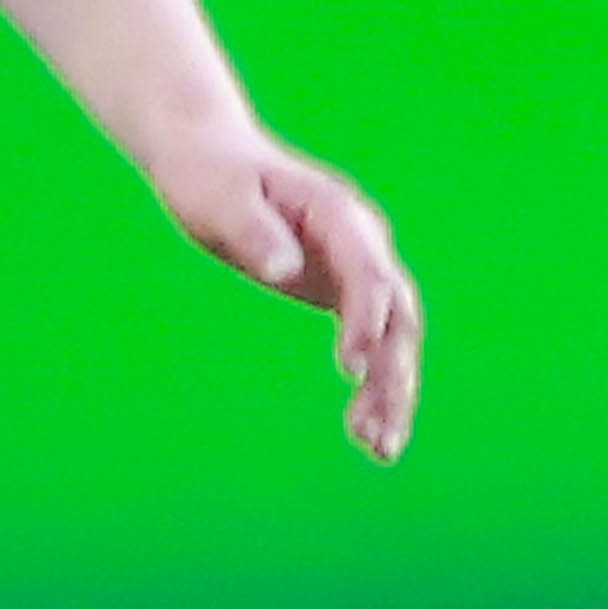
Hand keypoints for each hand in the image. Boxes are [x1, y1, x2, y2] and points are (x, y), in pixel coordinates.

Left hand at [148, 122, 420, 463]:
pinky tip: (362, 431)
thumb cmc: (209, 175)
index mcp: (339, 214)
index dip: (365, 322)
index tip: (350, 369)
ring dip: (391, 392)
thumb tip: (284, 268)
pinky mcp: (342, 290)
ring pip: (394, 337)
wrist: (208, 158)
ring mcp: (357, 267)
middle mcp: (362, 241)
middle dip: (393, 374)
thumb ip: (253, 231)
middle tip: (377, 434)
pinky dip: (371, 384)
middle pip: (398, 314)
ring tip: (377, 450)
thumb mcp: (220, 198)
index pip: (369, 274)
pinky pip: (370, 343)